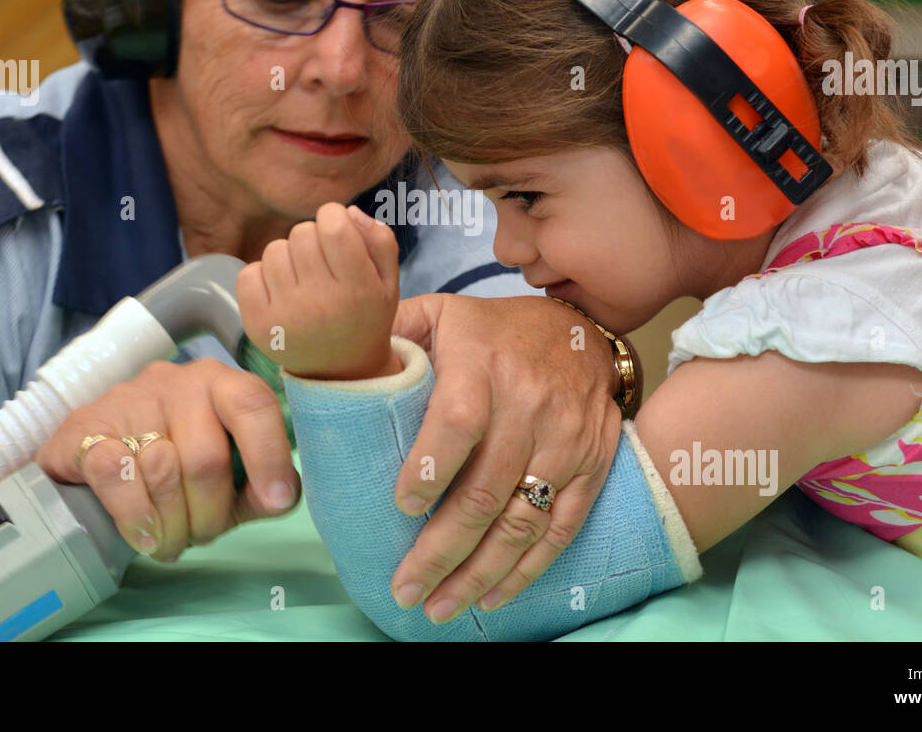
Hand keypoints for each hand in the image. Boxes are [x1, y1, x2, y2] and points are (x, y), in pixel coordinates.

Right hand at [34, 358, 298, 560]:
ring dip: (172, 525)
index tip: (276, 499)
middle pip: (206, 458)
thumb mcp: (230, 480)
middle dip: (209, 516)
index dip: (269, 454)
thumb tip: (281, 496)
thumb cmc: (179, 471)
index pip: (253, 404)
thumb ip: (260, 488)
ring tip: (170, 539)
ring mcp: (129, 400)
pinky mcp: (84, 427)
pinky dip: (135, 516)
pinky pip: (117, 474)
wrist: (96, 461)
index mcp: (221, 384)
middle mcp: (177, 382)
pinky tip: (142, 536)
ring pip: (163, 471)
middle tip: (201, 535)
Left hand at [237, 202, 400, 379]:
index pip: (332, 225)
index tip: (337, 232)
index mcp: (357, 289)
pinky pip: (248, 273)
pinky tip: (281, 291)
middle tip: (321, 262)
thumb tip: (346, 211)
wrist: (341, 372)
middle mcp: (320, 303)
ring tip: (303, 279)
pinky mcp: (259, 326)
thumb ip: (379, 240)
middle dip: (312, 238)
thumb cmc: (364, 315)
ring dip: (288, 257)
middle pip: (301, 233)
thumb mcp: (388, 281)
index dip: (333, 217)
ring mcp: (285, 316)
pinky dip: (262, 276)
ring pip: (274, 250)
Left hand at [388, 294, 622, 622]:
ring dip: (479, 573)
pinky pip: (560, 528)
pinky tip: (492, 596)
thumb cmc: (492, 332)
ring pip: (522, 520)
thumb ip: (389, 334)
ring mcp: (565, 440)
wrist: (580, 334)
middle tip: (405, 589)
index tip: (401, 507)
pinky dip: (526, 569)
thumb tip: (330, 359)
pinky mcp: (591, 466)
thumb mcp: (439, 314)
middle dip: (442, 550)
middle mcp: (530, 404)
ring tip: (440, 606)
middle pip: (486, 490)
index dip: (431, 467)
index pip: (460, 421)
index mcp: (483, 363)